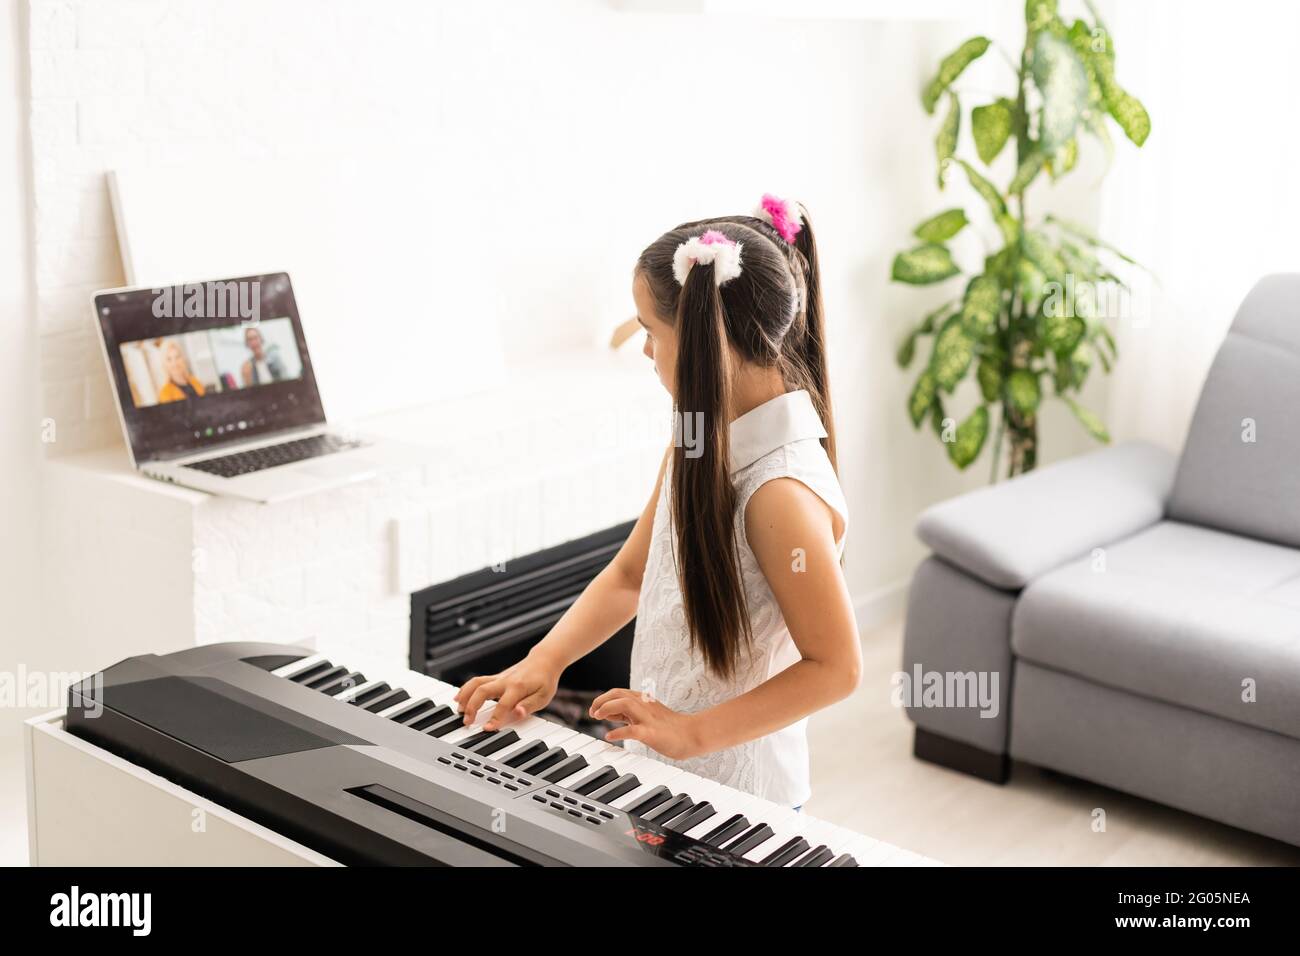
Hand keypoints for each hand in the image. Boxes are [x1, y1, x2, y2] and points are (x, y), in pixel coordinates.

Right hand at [453, 650, 561, 730]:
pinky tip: (459, 698)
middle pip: (482, 691)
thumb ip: (529, 706)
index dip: (495, 718)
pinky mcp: (495, 677)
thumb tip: (517, 713)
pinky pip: (477, 681)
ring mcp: (499, 678)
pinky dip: (465, 689)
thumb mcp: (543, 696)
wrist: (544, 660)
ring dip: (465, 696)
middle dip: (472, 707)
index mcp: (518, 687)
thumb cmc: (544, 680)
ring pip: (476, 683)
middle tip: (466, 722)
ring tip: (459, 710)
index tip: (487, 728)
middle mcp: (505, 681)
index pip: (503, 704)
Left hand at [589, 688, 703, 760]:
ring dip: (607, 709)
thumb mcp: (646, 716)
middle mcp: (645, 706)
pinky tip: (609, 736)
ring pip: (625, 704)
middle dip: (601, 700)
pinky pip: (632, 730)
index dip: (603, 699)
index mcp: (644, 701)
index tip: (594, 709)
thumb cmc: (670, 728)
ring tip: (597, 717)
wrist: (692, 735)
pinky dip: (618, 732)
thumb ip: (628, 713)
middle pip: (619, 694)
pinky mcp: (652, 732)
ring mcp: (648, 718)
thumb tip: (608, 713)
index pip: (619, 692)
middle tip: (592, 712)